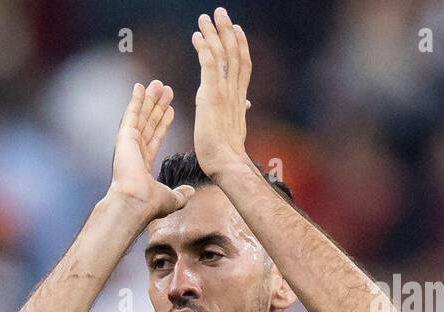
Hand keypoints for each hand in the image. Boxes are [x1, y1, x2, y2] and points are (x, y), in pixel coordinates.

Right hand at [108, 79, 193, 218]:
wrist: (136, 203)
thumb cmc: (149, 205)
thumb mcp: (171, 198)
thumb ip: (181, 194)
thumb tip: (190, 192)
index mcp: (144, 164)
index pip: (156, 137)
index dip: (163, 123)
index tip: (171, 110)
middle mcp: (136, 151)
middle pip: (149, 123)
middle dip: (157, 106)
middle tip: (165, 90)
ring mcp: (129, 143)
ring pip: (142, 116)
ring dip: (149, 100)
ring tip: (157, 84)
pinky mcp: (125, 137)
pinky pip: (132, 114)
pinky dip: (135, 100)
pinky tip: (140, 87)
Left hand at [191, 8, 251, 179]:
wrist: (226, 164)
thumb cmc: (227, 154)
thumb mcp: (235, 128)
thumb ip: (239, 112)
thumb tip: (246, 104)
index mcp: (239, 99)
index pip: (242, 65)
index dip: (239, 45)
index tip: (235, 29)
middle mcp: (235, 91)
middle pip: (235, 53)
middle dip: (228, 30)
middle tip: (221, 12)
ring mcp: (224, 92)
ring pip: (223, 54)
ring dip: (214, 33)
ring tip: (206, 17)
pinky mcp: (212, 96)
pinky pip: (210, 65)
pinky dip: (204, 48)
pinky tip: (197, 36)